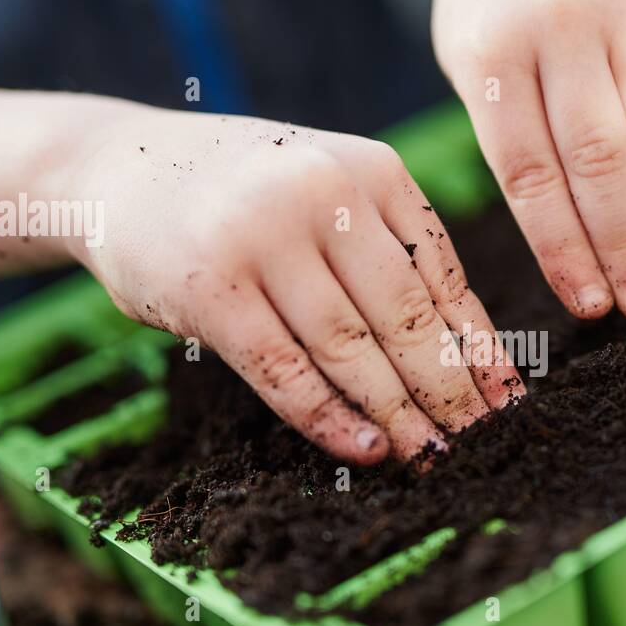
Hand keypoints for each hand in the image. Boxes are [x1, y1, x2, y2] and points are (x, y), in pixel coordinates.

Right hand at [68, 107, 524, 463]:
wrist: (119, 169)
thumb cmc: (244, 195)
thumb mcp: (329, 195)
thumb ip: (389, 252)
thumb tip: (467, 352)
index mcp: (372, 170)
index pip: (442, 276)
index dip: (478, 348)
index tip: (507, 403)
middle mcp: (324, 193)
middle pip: (406, 317)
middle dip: (448, 391)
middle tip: (481, 445)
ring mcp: (263, 238)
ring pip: (351, 349)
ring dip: (399, 414)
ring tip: (432, 457)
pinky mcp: (211, 289)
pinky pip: (286, 371)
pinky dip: (329, 419)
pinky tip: (367, 450)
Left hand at [433, 0, 625, 320]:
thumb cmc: (493, 2)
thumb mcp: (470, 61)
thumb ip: (510, 139)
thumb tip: (574, 247)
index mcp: (490, 54)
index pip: (531, 176)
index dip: (563, 250)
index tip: (589, 307)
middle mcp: (558, 28)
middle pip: (599, 161)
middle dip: (624, 246)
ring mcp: (623, 9)